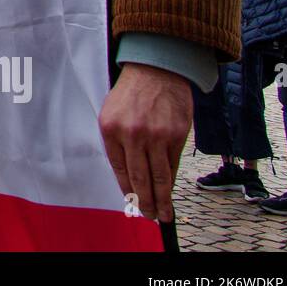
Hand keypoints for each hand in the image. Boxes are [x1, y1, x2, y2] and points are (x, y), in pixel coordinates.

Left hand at [98, 63, 192, 222]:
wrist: (156, 69)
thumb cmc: (131, 93)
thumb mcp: (111, 113)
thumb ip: (117, 141)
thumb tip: (127, 175)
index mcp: (110, 129)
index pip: (120, 169)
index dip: (128, 190)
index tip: (133, 204)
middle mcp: (132, 135)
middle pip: (140, 178)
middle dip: (145, 202)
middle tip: (149, 216)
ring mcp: (156, 136)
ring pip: (160, 176)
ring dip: (162, 199)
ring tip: (163, 214)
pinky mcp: (177, 135)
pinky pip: (173, 163)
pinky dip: (172, 179)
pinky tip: (171, 190)